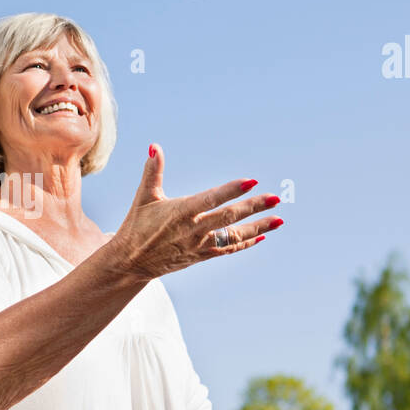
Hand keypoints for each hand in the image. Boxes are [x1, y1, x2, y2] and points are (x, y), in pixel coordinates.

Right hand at [108, 144, 283, 280]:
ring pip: (234, 236)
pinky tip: (262, 235)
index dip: (231, 191)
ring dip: (258, 227)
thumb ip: (152, 172)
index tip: (251, 182)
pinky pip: (228, 249)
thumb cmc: (136, 226)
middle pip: (229, 217)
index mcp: (181, 212)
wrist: (130, 262)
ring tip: (279, 219)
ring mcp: (199, 245)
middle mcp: (193, 230)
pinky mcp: (201, 256)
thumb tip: (155, 147)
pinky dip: (246, 242)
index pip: (211, 199)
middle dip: (254, 207)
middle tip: (275, 198)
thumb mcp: (143, 197)